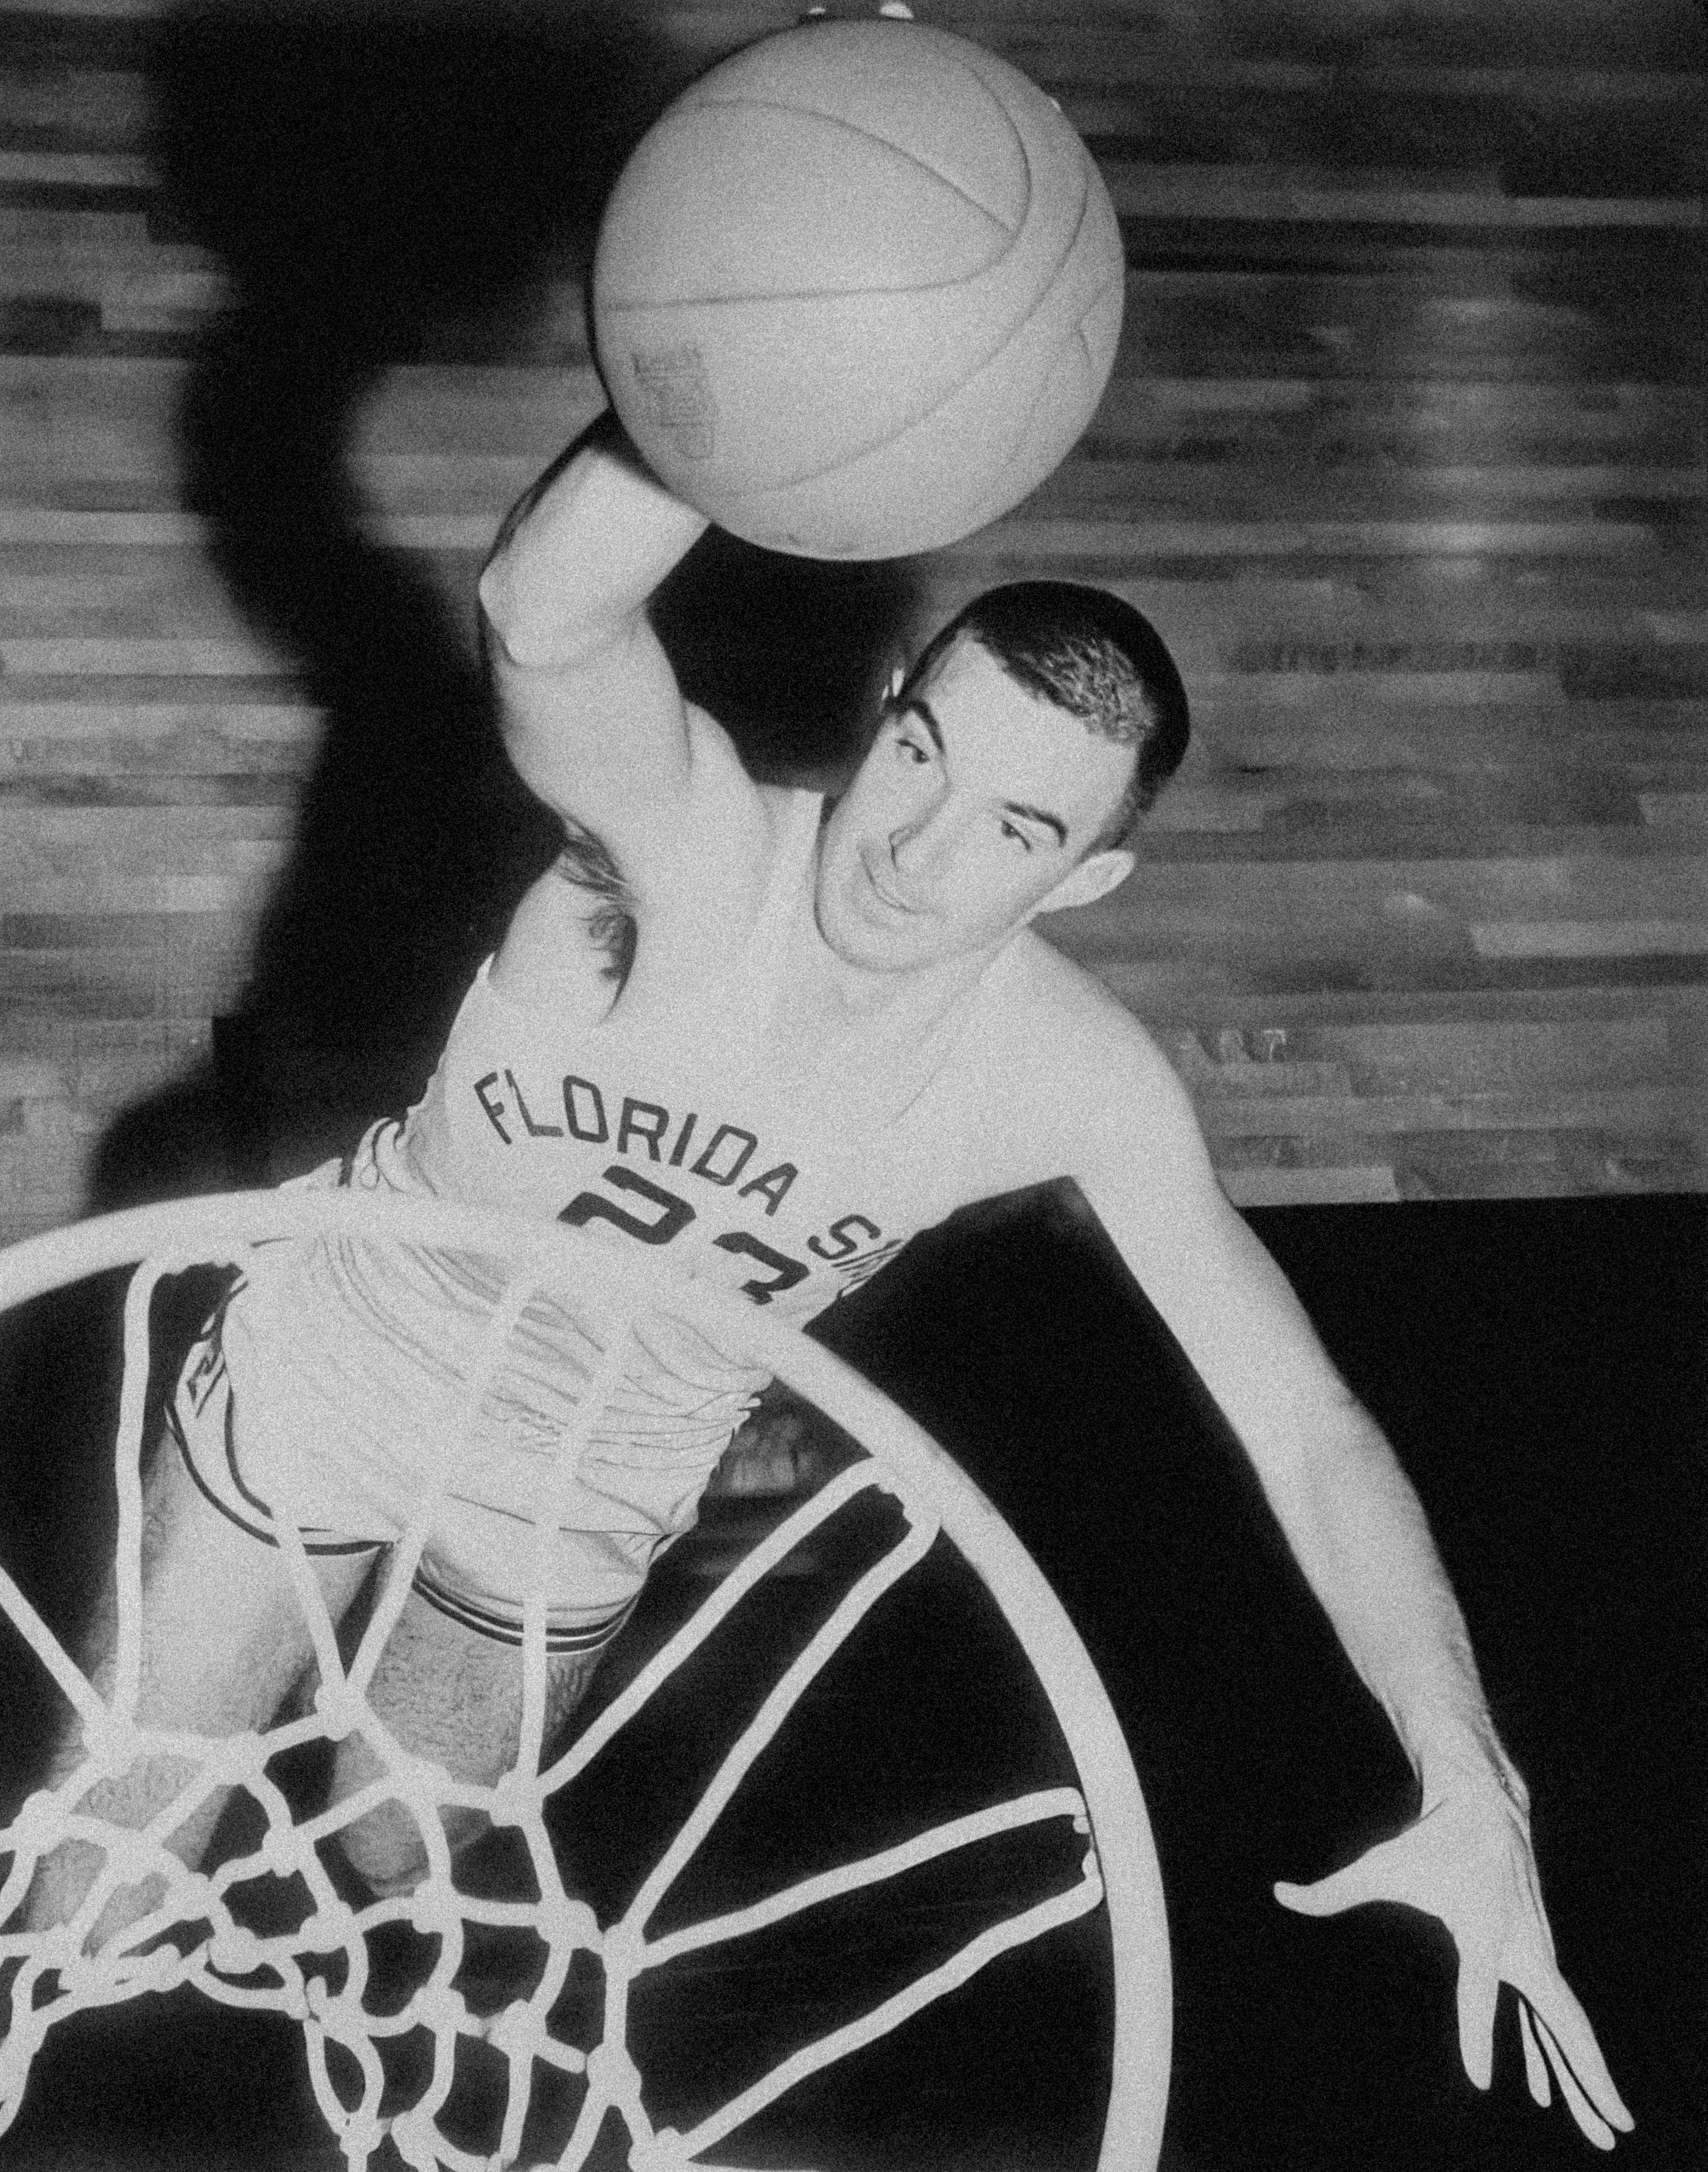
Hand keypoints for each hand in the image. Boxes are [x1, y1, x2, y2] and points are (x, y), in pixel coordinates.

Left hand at [1274, 1783, 1632, 2149]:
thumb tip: (1280, 1893)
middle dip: (1586, 2075)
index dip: (1479, 2033)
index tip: (1482, 2082)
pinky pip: (1555, 2018)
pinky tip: (1558, 2098)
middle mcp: (1521, 1947)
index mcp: (1482, 1929)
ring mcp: (1537, 1955)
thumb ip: (1333, 1890)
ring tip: (1611, 2133)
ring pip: (1571, 2026)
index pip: (1480, 1990)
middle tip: (1613, 2129)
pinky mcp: (1538, 1959)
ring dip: (1591, 2080)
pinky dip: (1565, 2057)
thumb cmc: (1429, 1843)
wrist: (1486, 1811)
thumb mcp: (1379, 1866)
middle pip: (1561, 2020)